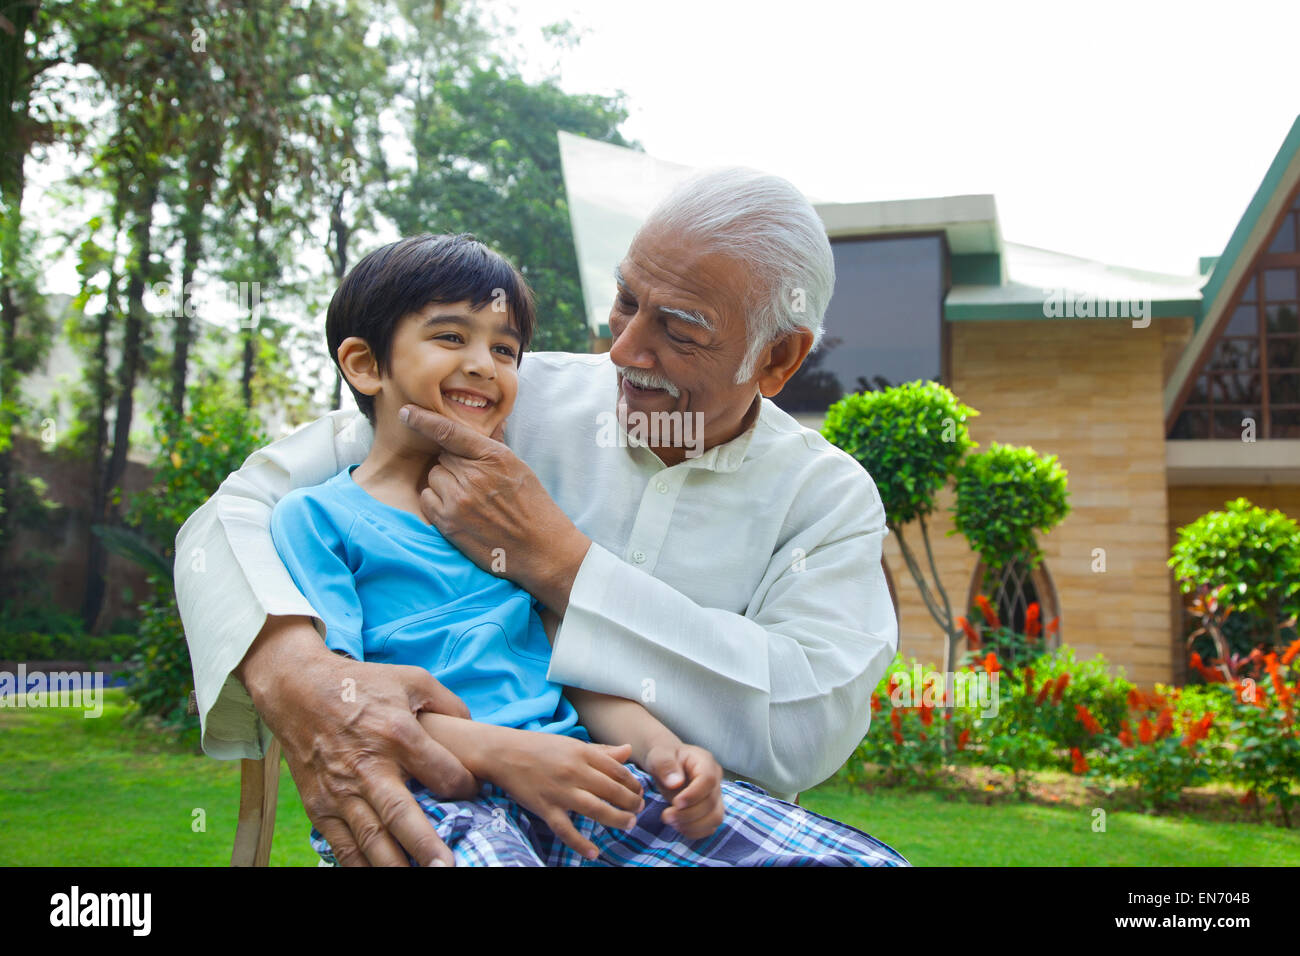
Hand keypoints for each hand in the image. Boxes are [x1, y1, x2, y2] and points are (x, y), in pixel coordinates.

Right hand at [238, 615, 477, 866]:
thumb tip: (474, 733)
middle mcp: (369, 766)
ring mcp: (341, 790)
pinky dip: (359, 866)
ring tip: (422, 878)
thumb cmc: (362, 685)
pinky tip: (379, 874)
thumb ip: (449, 705)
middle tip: (448, 868)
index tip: (476, 795)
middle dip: (426, 847)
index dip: (465, 788)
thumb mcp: (412, 680)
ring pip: (371, 838)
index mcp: (397, 734)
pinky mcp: (319, 805)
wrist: (297, 690)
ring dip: (395, 865)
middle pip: (402, 815)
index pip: (442, 773)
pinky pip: (342, 845)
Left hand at [398, 404, 590, 613]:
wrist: (541, 549)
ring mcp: (458, 500)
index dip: (423, 419)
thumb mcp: (520, 468)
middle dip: (453, 465)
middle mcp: (473, 476)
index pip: (449, 431)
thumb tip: (494, 421)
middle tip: (474, 481)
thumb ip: (497, 445)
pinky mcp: (448, 523)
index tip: (406, 413)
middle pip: (442, 457)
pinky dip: (437, 502)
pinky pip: (427, 499)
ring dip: (445, 484)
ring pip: (433, 477)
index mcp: (493, 456)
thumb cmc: (534, 507)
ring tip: (469, 498)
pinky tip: (457, 510)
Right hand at [471, 727, 645, 860]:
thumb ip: (602, 751)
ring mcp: (559, 791)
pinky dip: (580, 843)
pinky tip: (593, 853)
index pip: (618, 770)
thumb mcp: (572, 744)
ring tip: (629, 824)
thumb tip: (629, 751)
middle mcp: (574, 771)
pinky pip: (565, 829)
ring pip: (596, 809)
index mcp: (582, 753)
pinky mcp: (544, 808)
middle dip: (631, 802)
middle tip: (639, 810)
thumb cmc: (540, 747)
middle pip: (612, 790)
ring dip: (617, 819)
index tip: (639, 792)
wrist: (503, 752)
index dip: (633, 783)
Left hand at [642, 742, 724, 840]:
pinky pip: (711, 826)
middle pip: (711, 802)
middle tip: (666, 816)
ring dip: (693, 825)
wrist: (666, 765)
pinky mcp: (711, 810)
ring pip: (715, 817)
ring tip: (671, 821)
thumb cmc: (663, 757)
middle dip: (688, 814)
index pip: (708, 780)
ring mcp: (716, 796)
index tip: (676, 803)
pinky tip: (679, 826)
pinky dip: (695, 831)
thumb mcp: (658, 756)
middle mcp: (715, 779)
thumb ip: (665, 765)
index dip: (694, 795)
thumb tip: (675, 782)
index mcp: (705, 761)